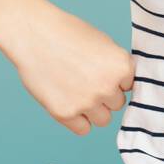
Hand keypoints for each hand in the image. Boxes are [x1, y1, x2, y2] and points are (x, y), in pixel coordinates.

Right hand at [4, 0, 135, 135]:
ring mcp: (86, 102)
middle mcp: (107, 86)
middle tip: (83, 77)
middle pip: (116, 104)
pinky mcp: (65, 113)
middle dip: (104, 93)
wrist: (34, 34)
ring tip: (76, 89)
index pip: (128, 86)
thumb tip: (124, 90)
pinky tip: (67, 100)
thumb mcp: (103, 43)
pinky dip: (77, 119)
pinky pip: (83, 129)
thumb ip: (117, 68)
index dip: (113, 78)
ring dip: (93, 109)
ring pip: (103, 119)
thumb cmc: (68, 34)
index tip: (97, 68)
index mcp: (121, 66)